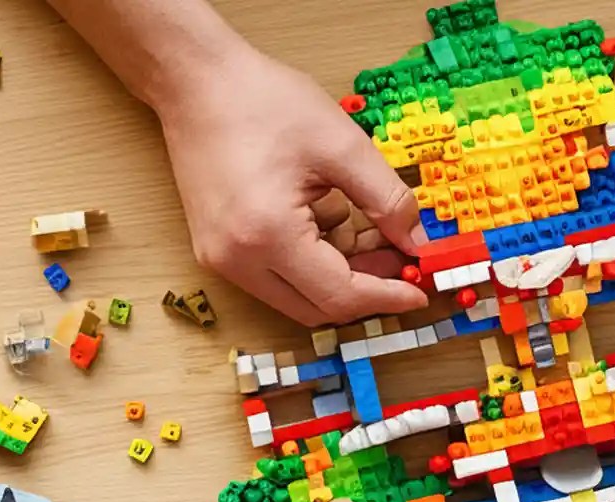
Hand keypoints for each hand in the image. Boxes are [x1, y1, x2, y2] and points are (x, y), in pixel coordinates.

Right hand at [157, 47, 428, 325]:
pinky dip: (310, 261)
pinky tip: (328, 218)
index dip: (386, 296)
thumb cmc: (261, 101)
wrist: (195, 82)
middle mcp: (236, 260)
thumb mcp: (341, 144)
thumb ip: (386, 199)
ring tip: (366, 229)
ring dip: (337, 275)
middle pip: (316, 308)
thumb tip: (416, 241)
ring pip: (295, 296)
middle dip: (364, 288)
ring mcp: (220, 259)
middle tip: (398, 257)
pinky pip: (274, 276)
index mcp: (268, 234)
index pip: (339, 295)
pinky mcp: (215, 249)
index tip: (419, 290)